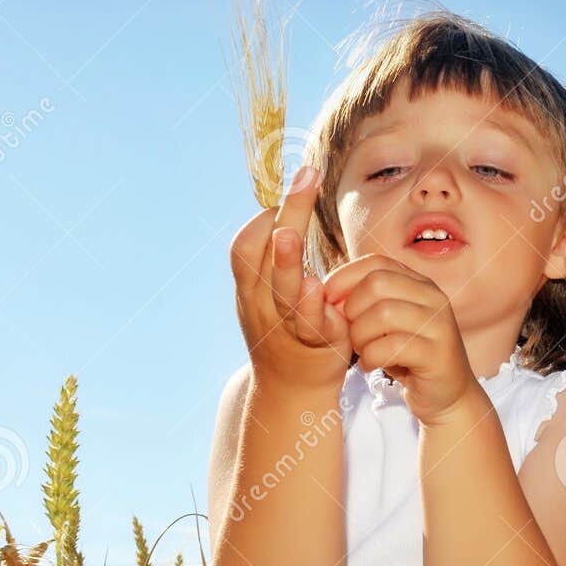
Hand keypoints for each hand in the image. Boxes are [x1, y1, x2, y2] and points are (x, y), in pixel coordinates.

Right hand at [228, 165, 352, 395]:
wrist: (291, 389)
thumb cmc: (289, 328)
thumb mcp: (275, 290)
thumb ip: (278, 256)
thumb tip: (287, 206)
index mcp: (251, 286)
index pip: (248, 243)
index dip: (268, 214)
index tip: (297, 181)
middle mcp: (260, 303)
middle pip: (264, 255)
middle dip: (286, 214)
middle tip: (307, 175)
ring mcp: (283, 326)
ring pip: (280, 292)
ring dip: (285, 262)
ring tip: (289, 233)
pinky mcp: (314, 345)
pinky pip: (309, 325)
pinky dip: (310, 306)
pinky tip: (316, 287)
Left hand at [321, 254, 477, 426]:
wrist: (445, 394)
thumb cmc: (407, 355)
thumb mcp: (384, 322)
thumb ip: (363, 302)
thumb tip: (323, 291)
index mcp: (419, 284)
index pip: (376, 263)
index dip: (344, 278)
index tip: (328, 302)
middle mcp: (433, 297)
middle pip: (377, 284)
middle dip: (352, 311)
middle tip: (351, 335)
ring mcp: (439, 324)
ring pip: (383, 313)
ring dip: (360, 336)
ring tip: (361, 351)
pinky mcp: (437, 353)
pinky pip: (392, 347)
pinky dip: (371, 357)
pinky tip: (371, 365)